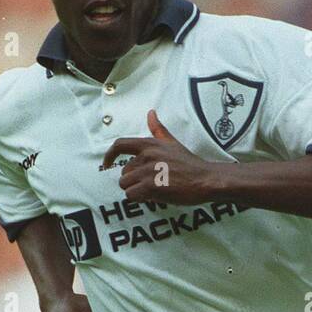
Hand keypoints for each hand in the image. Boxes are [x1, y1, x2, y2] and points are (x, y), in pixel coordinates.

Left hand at [102, 110, 216, 203]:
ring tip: (153, 190)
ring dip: (136, 191)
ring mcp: (149, 171)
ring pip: (126, 185)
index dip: (109, 155)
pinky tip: (153, 196)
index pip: (120, 145)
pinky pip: (132, 195)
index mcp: (149, 144)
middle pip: (123, 173)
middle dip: (134, 181)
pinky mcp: (152, 187)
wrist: (205, 179)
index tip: (107, 164)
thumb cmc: (190, 164)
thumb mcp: (172, 143)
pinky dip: (140, 199)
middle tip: (151, 184)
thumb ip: (158, 130)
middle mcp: (147, 156)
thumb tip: (151, 113)